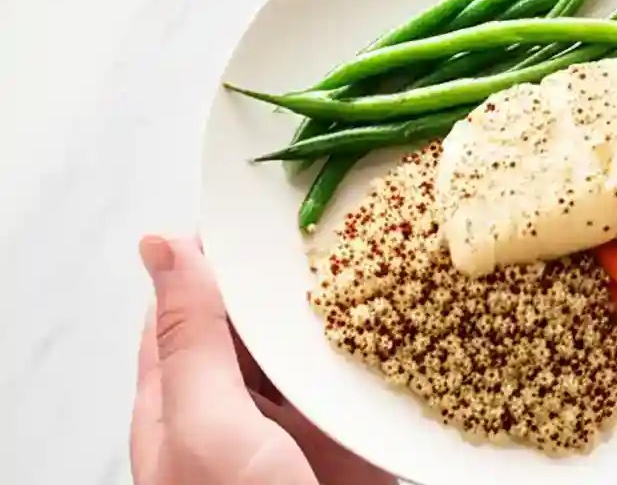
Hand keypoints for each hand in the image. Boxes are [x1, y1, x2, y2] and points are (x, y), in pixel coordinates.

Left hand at [130, 235, 395, 484]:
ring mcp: (298, 429)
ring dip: (349, 312)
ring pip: (320, 350)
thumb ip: (192, 337)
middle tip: (334, 219)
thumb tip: (161, 246)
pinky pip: (371, 387)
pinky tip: (415, 318)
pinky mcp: (353, 445)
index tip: (255, 211)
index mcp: (184, 403)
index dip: (217, 255)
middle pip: (261, 322)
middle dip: (290, 277)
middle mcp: (242, 412)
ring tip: (383, 252)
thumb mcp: (207, 425)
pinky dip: (393, 354)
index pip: (190, 305)